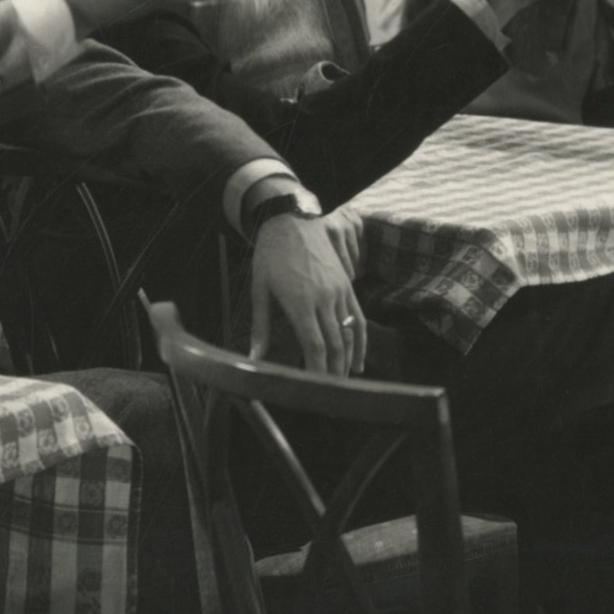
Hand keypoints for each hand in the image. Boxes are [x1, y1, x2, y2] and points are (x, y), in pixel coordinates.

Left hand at [250, 213, 365, 376]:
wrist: (291, 218)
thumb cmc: (270, 254)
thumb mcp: (259, 289)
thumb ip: (261, 327)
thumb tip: (253, 358)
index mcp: (300, 302)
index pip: (315, 346)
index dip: (319, 372)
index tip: (317, 391)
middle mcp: (323, 298)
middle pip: (335, 345)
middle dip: (335, 373)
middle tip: (332, 395)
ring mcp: (339, 290)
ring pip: (349, 333)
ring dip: (348, 360)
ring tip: (345, 382)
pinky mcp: (346, 284)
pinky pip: (358, 316)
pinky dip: (360, 339)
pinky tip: (358, 357)